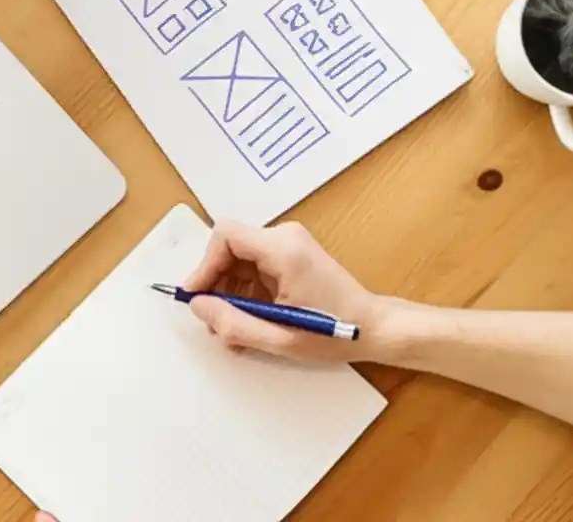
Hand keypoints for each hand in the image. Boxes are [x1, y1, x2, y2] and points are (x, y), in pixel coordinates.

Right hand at [183, 221, 390, 361]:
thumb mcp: (279, 338)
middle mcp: (285, 237)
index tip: (197, 296)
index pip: (225, 236)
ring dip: (229, 293)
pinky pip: (252, 268)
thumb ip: (233, 322)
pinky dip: (244, 293)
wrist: (375, 327)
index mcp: (284, 249)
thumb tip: (198, 305)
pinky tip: (249, 320)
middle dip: (215, 284)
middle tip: (215, 320)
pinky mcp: (290, 256)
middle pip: (229, 249)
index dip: (204, 265)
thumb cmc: (336, 332)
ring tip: (233, 328)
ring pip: (238, 260)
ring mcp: (289, 245)